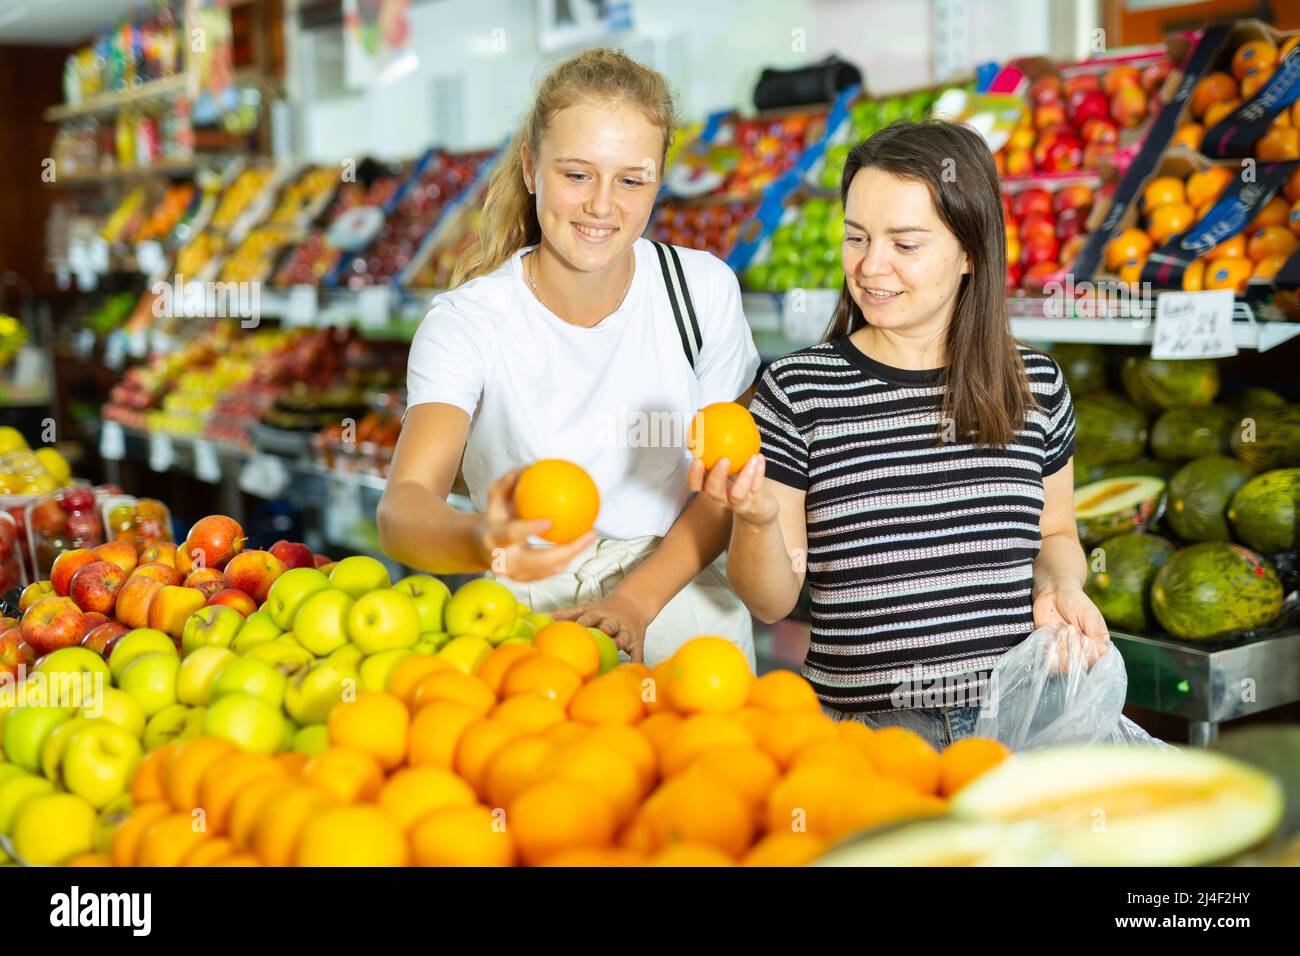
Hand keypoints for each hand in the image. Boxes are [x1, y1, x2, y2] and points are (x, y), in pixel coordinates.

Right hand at [475, 468, 595, 582]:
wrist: (479, 547)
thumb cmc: (493, 517)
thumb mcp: (495, 499)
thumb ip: (507, 483)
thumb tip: (526, 468)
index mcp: (494, 540)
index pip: (512, 534)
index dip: (529, 529)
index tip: (549, 521)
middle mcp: (505, 562)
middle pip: (540, 562)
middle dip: (568, 551)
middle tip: (589, 534)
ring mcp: (516, 576)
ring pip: (551, 569)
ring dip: (574, 555)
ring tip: (591, 536)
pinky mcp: (527, 581)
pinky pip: (552, 570)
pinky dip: (568, 557)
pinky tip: (582, 541)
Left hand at [550, 590, 650, 662]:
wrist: (633, 604)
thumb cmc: (604, 610)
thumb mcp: (585, 609)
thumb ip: (565, 615)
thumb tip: (540, 617)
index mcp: (599, 614)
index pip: (589, 618)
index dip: (583, 623)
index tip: (575, 630)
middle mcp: (613, 622)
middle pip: (609, 625)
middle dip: (605, 629)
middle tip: (598, 638)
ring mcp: (626, 632)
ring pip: (623, 638)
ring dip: (619, 644)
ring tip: (614, 656)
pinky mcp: (637, 642)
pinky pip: (638, 653)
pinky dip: (636, 662)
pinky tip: (633, 672)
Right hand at [688, 454, 778, 525]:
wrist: (759, 511)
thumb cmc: (741, 485)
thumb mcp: (730, 469)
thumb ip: (721, 451)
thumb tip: (715, 421)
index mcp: (712, 488)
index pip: (696, 486)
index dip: (694, 476)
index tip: (696, 460)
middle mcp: (723, 499)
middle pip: (713, 492)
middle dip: (717, 476)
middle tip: (724, 459)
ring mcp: (739, 505)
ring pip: (738, 494)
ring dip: (745, 475)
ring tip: (751, 458)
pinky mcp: (756, 506)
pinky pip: (757, 488)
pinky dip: (759, 472)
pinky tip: (759, 458)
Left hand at [1033, 583, 1109, 670]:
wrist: (1052, 591)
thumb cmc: (1075, 600)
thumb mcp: (1088, 614)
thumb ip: (1095, 632)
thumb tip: (1104, 652)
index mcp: (1096, 642)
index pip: (1096, 659)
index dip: (1089, 653)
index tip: (1084, 639)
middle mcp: (1081, 649)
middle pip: (1080, 664)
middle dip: (1074, 647)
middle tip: (1070, 628)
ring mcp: (1065, 650)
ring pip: (1065, 665)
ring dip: (1063, 648)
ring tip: (1062, 629)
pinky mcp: (1049, 648)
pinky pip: (1050, 660)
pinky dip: (1050, 651)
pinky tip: (1053, 634)